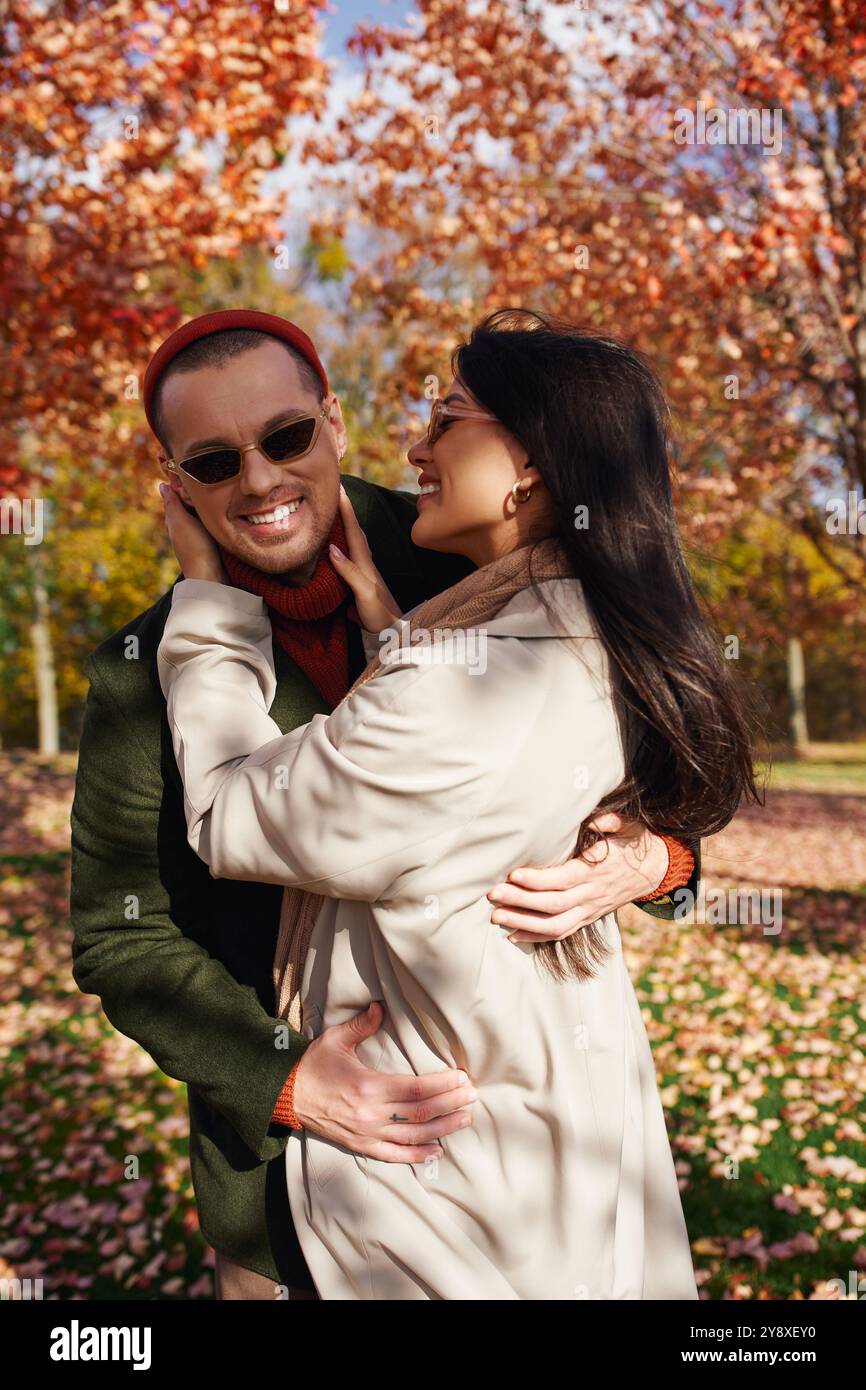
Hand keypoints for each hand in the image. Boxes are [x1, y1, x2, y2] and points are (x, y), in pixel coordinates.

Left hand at [160, 483, 226, 583]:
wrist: (211, 575)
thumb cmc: (194, 547)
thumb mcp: (179, 521)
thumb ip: (171, 504)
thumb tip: (162, 485)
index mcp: (175, 519)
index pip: (176, 494)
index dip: (182, 481)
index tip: (193, 471)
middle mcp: (185, 525)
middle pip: (189, 500)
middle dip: (196, 490)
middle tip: (209, 476)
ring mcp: (198, 532)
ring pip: (201, 509)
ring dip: (207, 500)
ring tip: (218, 487)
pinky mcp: (212, 539)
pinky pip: (211, 519)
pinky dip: (215, 511)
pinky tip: (224, 507)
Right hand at [291, 1001, 477, 1161]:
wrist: (286, 1096)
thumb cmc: (313, 1065)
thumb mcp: (335, 1040)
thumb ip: (361, 1025)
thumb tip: (380, 1007)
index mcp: (368, 1086)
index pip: (416, 1089)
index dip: (443, 1086)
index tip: (463, 1079)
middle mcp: (371, 1114)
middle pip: (421, 1113)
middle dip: (451, 1104)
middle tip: (474, 1096)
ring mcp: (367, 1134)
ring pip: (413, 1135)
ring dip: (443, 1128)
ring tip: (465, 1119)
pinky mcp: (361, 1146)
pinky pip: (394, 1155)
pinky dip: (417, 1156)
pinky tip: (438, 1151)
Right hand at [329, 484, 400, 632]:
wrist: (392, 630)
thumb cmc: (379, 613)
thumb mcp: (364, 593)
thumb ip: (350, 571)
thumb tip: (332, 549)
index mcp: (364, 562)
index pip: (353, 530)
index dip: (345, 509)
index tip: (337, 488)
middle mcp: (364, 561)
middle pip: (352, 529)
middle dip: (343, 509)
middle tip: (333, 489)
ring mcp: (362, 569)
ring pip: (351, 539)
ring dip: (343, 523)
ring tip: (332, 508)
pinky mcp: (358, 579)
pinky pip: (347, 553)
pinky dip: (341, 542)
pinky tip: (334, 542)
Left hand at [486, 813, 669, 942]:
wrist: (656, 869)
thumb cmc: (635, 842)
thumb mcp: (628, 825)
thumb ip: (609, 821)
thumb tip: (593, 817)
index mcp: (598, 870)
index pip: (564, 879)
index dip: (538, 880)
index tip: (513, 875)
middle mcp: (592, 894)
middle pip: (553, 904)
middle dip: (521, 902)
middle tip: (493, 895)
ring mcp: (590, 909)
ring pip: (555, 925)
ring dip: (524, 923)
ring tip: (496, 918)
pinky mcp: (588, 918)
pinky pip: (562, 933)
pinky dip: (536, 937)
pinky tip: (512, 935)